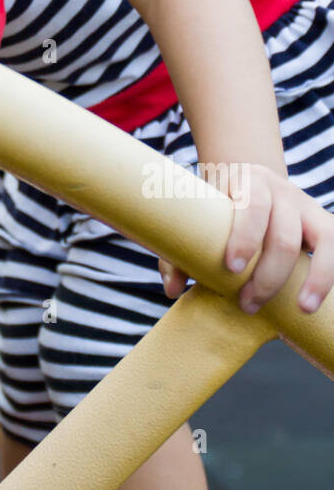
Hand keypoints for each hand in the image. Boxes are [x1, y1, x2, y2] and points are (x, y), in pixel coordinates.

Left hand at [159, 162, 333, 315]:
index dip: (245, 237)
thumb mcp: (196, 217)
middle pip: (284, 234)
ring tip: (301, 308)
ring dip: (315, 278)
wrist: (248, 181)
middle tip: (247, 304)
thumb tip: (172, 288)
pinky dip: (328, 275)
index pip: (253, 206)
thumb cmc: (217, 207)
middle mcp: (282, 191)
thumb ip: (178, 251)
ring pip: (323, 240)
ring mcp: (306, 206)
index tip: (231, 267)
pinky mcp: (323, 224)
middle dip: (268, 275)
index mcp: (247, 181)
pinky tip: (315, 301)